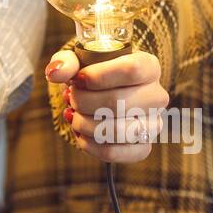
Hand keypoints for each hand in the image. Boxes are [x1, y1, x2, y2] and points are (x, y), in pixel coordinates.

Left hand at [46, 48, 167, 163]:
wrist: (101, 94)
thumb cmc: (92, 72)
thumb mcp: (78, 60)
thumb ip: (66, 62)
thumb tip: (56, 73)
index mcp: (149, 67)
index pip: (132, 70)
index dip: (99, 76)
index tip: (78, 80)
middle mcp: (157, 96)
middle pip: (119, 103)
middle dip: (84, 102)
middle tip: (71, 98)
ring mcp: (153, 124)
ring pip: (117, 131)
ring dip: (85, 124)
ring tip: (74, 115)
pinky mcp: (142, 147)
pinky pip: (115, 152)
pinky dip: (90, 145)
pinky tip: (80, 133)